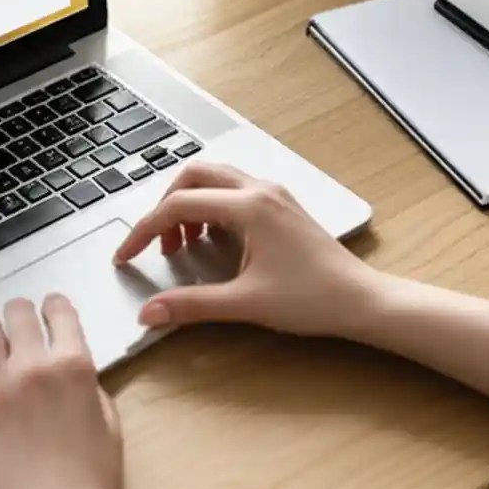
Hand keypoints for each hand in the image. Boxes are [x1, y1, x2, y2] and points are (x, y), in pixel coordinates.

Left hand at [0, 295, 122, 488]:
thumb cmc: (89, 477)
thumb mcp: (108, 423)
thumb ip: (88, 385)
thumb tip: (72, 369)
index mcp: (74, 366)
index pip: (59, 310)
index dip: (54, 306)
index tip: (50, 310)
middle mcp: (33, 367)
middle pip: (17, 310)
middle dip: (21, 314)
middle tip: (22, 326)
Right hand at [114, 161, 385, 337]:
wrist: (362, 301)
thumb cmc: (313, 298)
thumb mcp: (245, 304)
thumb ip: (191, 305)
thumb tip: (149, 313)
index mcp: (249, 206)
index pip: (177, 206)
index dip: (143, 232)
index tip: (126, 256)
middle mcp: (259, 190)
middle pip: (192, 175)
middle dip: (164, 206)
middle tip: (157, 243)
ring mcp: (273, 194)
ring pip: (213, 178)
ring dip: (188, 204)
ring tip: (182, 244)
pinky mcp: (280, 205)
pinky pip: (233, 190)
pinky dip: (211, 207)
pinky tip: (212, 241)